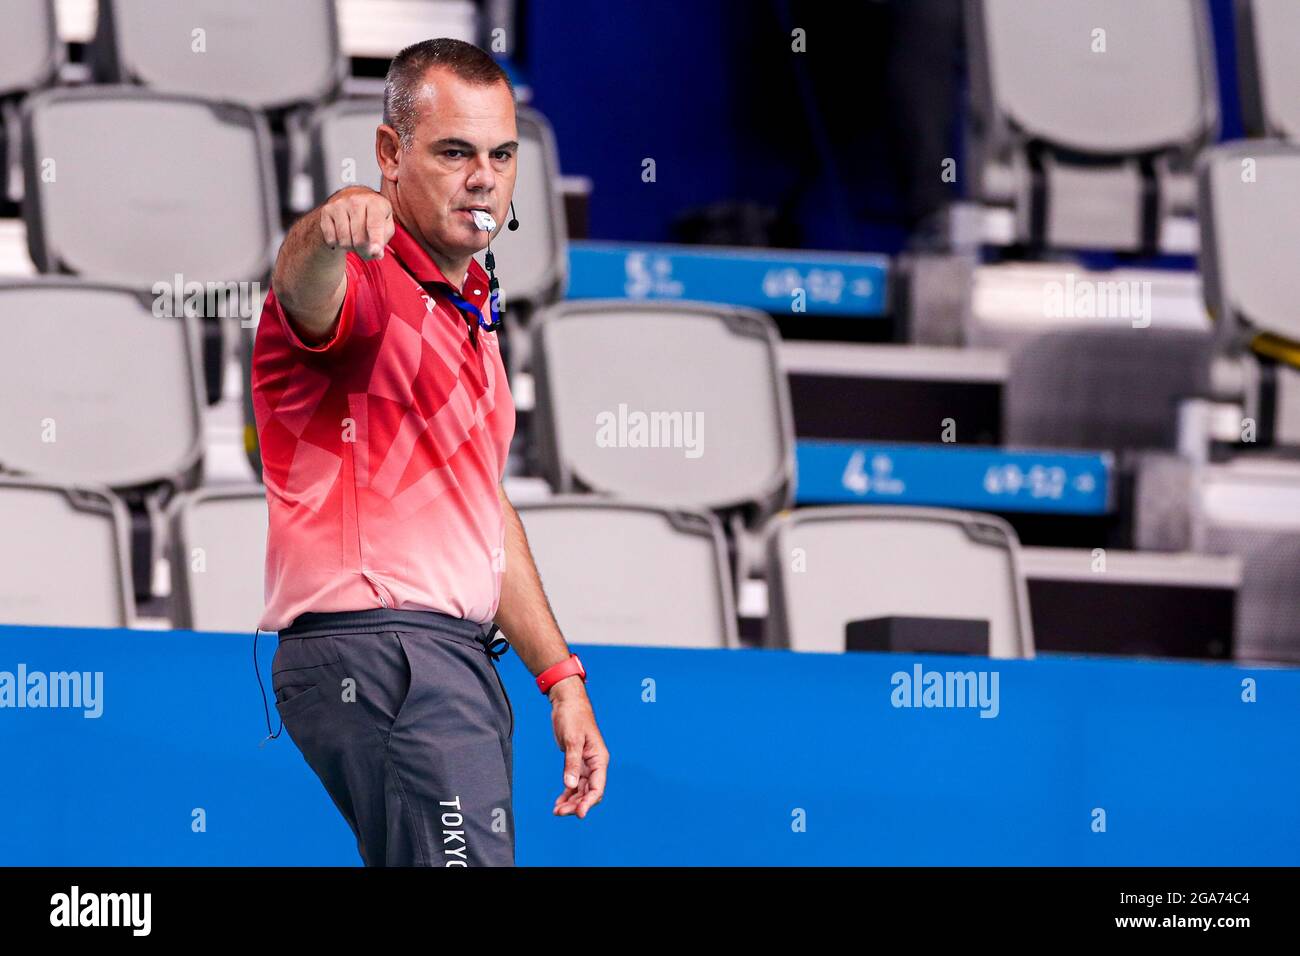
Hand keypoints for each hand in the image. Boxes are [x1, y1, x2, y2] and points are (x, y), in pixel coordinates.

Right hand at [319, 186, 393, 260]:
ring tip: (354, 239)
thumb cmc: (372, 215)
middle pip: (359, 238)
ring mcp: (339, 204)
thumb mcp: (385, 225)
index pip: (375, 224)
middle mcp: (356, 200)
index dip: (376, 240)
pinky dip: (337, 243)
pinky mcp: (326, 210)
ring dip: (350, 247)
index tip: (376, 251)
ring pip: (344, 240)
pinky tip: (342, 235)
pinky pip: (331, 239)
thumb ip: (383, 240)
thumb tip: (376, 253)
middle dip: (363, 251)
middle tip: (365, 250)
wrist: (350, 198)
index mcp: (375, 202)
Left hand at [550, 680, 608, 817]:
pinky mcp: (575, 763)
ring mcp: (585, 764)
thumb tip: (571, 785)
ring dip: (571, 802)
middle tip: (560, 812)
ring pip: (581, 790)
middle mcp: (594, 764)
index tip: (579, 814)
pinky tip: (558, 802)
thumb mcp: (572, 740)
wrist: (567, 702)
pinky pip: (574, 783)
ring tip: (557, 811)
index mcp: (599, 758)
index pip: (598, 787)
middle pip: (589, 792)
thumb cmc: (574, 716)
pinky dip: (567, 793)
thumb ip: (572, 763)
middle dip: (577, 804)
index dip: (589, 802)